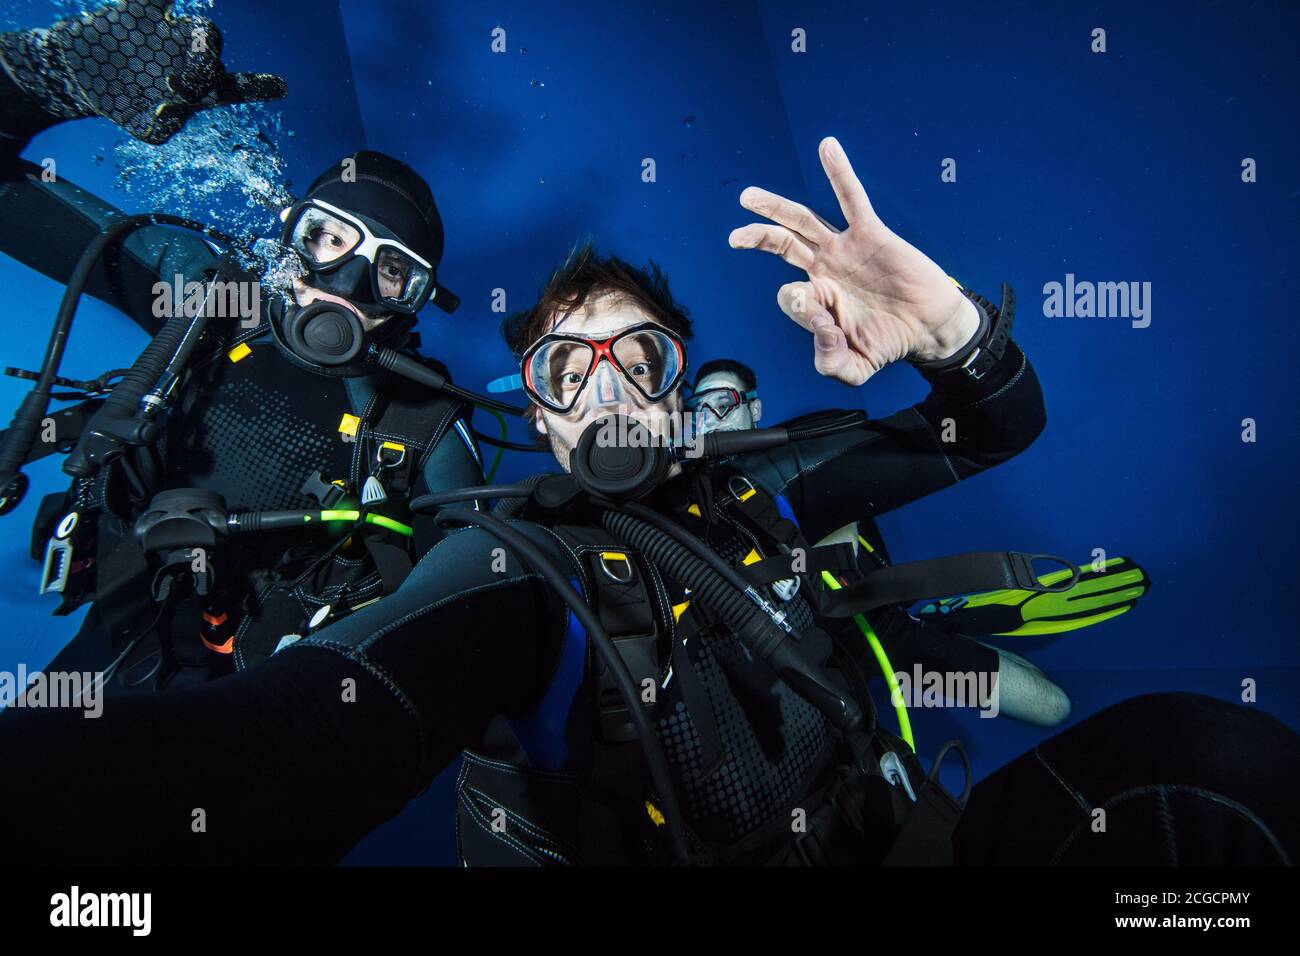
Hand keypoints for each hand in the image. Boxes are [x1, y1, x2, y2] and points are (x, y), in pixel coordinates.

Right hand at [0, 0, 286, 144]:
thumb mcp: (144, 127)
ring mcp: (168, 33)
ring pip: (201, 31)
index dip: (257, 86)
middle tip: (174, 87)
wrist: (85, 76)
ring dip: (198, 43)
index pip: (234, 87)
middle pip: (215, 57)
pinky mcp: (139, 13)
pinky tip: (167, 1)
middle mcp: (191, 57)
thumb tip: (168, 112)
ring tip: (169, 73)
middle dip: (204, 70)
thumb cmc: (125, 105)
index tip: (283, 86)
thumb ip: (158, 127)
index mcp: (199, 87)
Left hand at [729, 137, 979, 385]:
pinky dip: (839, 173)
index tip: (828, 326)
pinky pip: (851, 198)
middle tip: (735, 237)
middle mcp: (825, 269)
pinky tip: (826, 148)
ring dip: (775, 207)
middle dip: (757, 238)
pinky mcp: (870, 234)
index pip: (790, 297)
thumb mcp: (854, 368)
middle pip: (781, 245)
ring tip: (748, 197)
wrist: (929, 329)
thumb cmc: (889, 345)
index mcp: (816, 299)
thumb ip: (830, 361)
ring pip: (802, 221)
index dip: (801, 310)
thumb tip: (819, 327)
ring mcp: (845, 249)